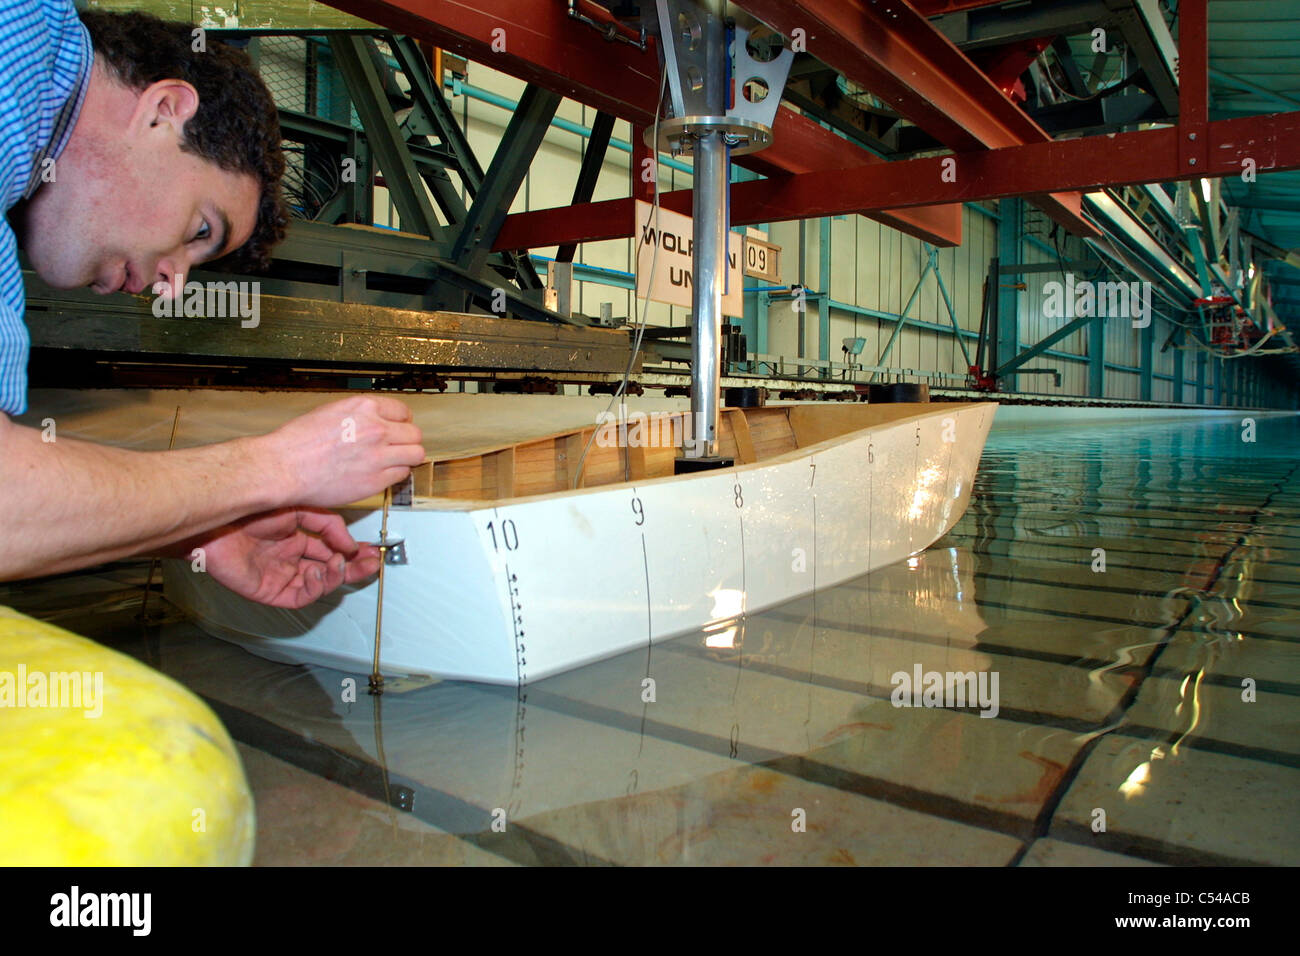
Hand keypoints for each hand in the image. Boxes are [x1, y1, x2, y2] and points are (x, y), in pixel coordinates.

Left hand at [188, 508, 380, 608]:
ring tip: (340, 564)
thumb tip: (350, 544)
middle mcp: (290, 558)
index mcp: (296, 538)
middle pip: (329, 569)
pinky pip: (300, 596)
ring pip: (318, 585)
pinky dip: (315, 587)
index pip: (331, 549)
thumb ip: (328, 525)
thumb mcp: (300, 509)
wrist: (218, 523)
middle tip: (370, 564)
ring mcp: (280, 575)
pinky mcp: (269, 591)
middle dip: (352, 568)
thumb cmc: (249, 510)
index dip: (352, 551)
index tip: (370, 550)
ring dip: (335, 577)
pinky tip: (318, 572)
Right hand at [263, 396, 425, 508]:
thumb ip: (358, 415)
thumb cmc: (298, 442)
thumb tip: (374, 420)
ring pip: (415, 454)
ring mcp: (378, 456)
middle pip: (414, 434)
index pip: (403, 411)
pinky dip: (395, 474)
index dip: (402, 421)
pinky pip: (402, 475)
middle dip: (407, 440)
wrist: (284, 467)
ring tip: (394, 461)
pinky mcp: (376, 480)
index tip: (398, 428)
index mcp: (364, 408)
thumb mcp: (330, 412)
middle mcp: (376, 429)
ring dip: (407, 458)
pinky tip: (382, 473)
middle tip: (398, 446)